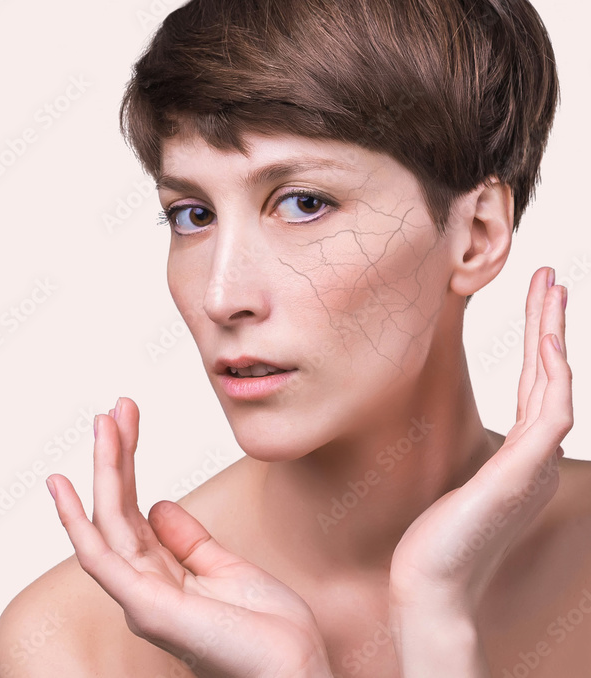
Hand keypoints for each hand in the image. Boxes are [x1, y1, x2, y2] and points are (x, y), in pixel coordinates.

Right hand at [47, 397, 331, 677]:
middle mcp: (143, 586)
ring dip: (105, 468)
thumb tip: (158, 505)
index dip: (127, 464)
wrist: (296, 674)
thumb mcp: (228, 570)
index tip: (126, 420)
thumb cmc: (268, 634)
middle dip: (115, 455)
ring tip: (104, 421)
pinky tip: (64, 489)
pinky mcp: (146, 607)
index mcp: (161, 578)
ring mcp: (140, 598)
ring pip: (109, 521)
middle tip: (114, 408)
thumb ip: (189, 540)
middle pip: (118, 509)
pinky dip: (77, 523)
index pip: (133, 511)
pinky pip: (101, 559)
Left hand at [388, 268, 572, 672]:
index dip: (539, 342)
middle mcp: (534, 461)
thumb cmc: (433, 543)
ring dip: (554, 335)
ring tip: (550, 290)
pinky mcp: (519, 475)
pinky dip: (554, 379)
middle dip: (551, 324)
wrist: (430, 588)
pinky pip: (550, 416)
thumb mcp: (447, 485)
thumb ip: (460, 460)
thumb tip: (432, 431)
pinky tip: (548, 344)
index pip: (538, 387)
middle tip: (549, 278)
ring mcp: (532, 468)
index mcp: (519, 460)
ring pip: (557, 385)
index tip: (536, 301)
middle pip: (552, 376)